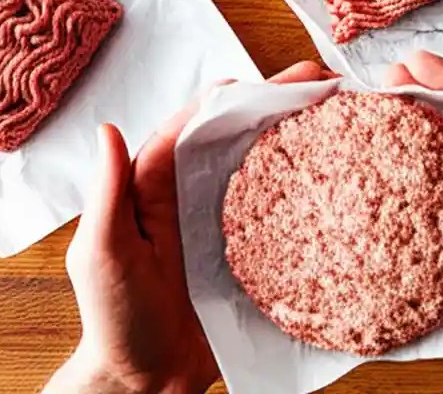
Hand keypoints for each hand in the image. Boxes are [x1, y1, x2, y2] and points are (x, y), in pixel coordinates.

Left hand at [46, 61, 332, 393]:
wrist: (146, 381)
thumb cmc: (114, 320)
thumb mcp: (103, 252)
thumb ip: (108, 193)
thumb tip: (109, 129)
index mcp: (152, 184)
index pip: (196, 123)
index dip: (235, 96)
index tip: (275, 78)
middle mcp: (189, 192)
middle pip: (235, 134)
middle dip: (276, 103)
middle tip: (324, 84)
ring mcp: (220, 220)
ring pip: (260, 164)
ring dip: (294, 135)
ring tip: (338, 113)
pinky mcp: (246, 250)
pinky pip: (276, 210)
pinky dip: (303, 187)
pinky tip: (334, 175)